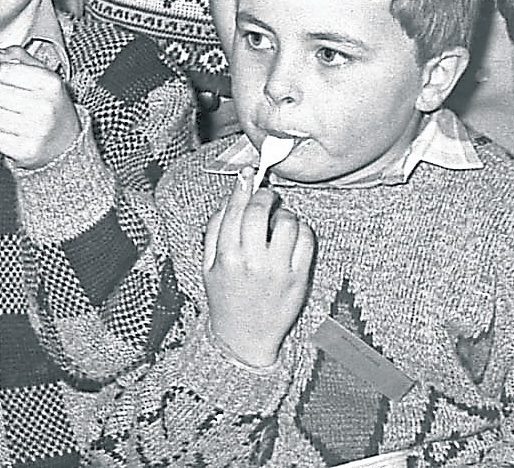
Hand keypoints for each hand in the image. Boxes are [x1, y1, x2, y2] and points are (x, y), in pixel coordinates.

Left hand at [0, 45, 81, 169]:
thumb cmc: (52, 107)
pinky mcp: (25, 150)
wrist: (66, 144)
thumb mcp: (44, 77)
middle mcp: (44, 106)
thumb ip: (19, 59)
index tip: (0, 79)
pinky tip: (10, 132)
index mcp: (50, 83)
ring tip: (9, 116)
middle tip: (4, 99)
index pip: (4, 71)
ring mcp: (35, 130)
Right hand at [202, 178, 315, 367]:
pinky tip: (291, 235)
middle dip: (264, 196)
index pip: (237, 209)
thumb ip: (216, 228)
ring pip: (287, 221)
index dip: (243, 187)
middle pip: (260, 211)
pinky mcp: (299, 278)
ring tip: (277, 221)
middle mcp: (253, 262)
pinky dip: (301, 230)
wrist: (243, 338)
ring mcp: (278, 270)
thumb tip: (232, 195)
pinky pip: (306, 239)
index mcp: (226, 257)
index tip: (249, 175)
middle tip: (266, 196)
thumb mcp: (208, 264)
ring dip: (283, 214)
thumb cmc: (225, 298)